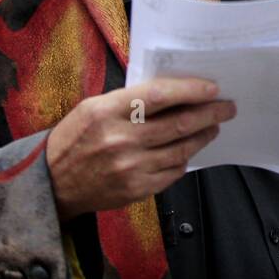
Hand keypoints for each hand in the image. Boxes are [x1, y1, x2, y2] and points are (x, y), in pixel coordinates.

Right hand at [47, 77, 234, 221]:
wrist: (52, 183)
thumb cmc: (75, 139)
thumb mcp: (93, 107)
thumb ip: (129, 99)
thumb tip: (173, 92)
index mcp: (107, 111)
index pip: (159, 95)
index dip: (190, 90)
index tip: (211, 89)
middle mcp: (120, 139)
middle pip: (179, 124)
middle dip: (210, 114)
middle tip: (227, 108)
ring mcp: (130, 167)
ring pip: (182, 149)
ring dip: (203, 136)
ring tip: (213, 127)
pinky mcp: (136, 189)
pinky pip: (172, 172)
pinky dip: (184, 159)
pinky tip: (188, 150)